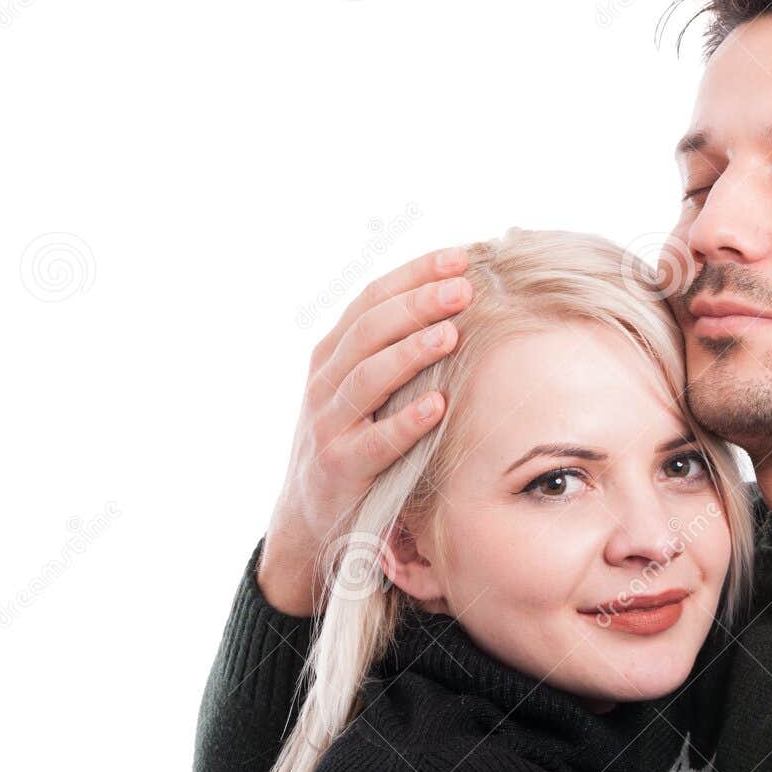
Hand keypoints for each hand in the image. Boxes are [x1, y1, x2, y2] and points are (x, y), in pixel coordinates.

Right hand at [257, 246, 473, 615]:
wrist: (309, 514)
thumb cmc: (351, 438)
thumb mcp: (359, 388)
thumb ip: (389, 348)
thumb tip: (450, 297)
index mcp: (332, 354)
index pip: (371, 300)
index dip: (413, 275)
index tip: (459, 258)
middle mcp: (325, 382)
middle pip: (369, 330)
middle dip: (417, 304)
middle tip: (462, 288)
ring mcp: (329, 425)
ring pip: (367, 378)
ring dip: (410, 353)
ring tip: (450, 334)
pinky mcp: (342, 468)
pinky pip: (377, 442)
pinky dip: (406, 422)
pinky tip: (437, 406)